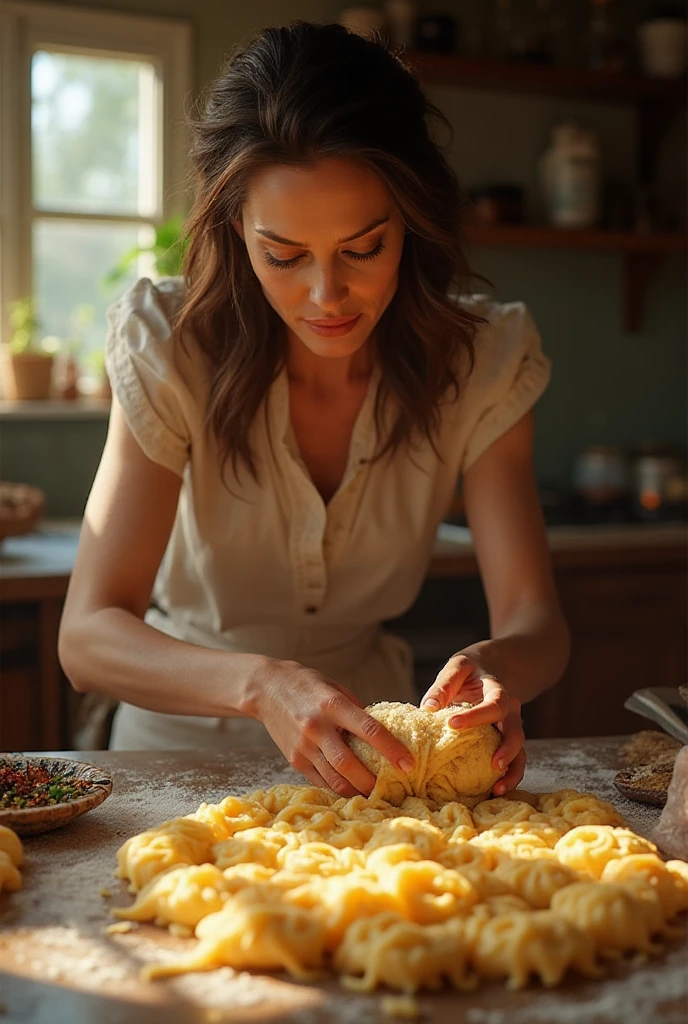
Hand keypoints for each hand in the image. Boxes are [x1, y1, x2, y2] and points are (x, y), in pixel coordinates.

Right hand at [252, 659, 414, 797]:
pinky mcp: (294, 759)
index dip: (392, 750)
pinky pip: (320, 781)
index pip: (369, 731)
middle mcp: (318, 727)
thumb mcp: (336, 689)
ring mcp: (304, 746)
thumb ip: (357, 711)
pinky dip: (338, 788)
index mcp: (333, 705)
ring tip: (373, 794)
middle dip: (373, 781)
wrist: (266, 689)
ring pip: (335, 779)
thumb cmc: (307, 685)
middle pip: (350, 764)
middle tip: (391, 788)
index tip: (409, 764)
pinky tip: (351, 789)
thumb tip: (383, 734)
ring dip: (357, 790)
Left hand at [420, 653, 524, 794]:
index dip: (475, 716)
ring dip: (511, 770)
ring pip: (520, 750)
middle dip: (506, 749)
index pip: (492, 704)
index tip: (452, 724)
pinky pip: (515, 760)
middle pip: (515, 731)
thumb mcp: (457, 668)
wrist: (493, 667)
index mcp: (497, 691)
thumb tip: (426, 709)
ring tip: (497, 789)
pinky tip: (494, 791)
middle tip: (493, 764)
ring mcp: (512, 726)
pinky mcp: (508, 739)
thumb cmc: (471, 670)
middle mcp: (510, 711)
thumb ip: (443, 686)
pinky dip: (508, 776)